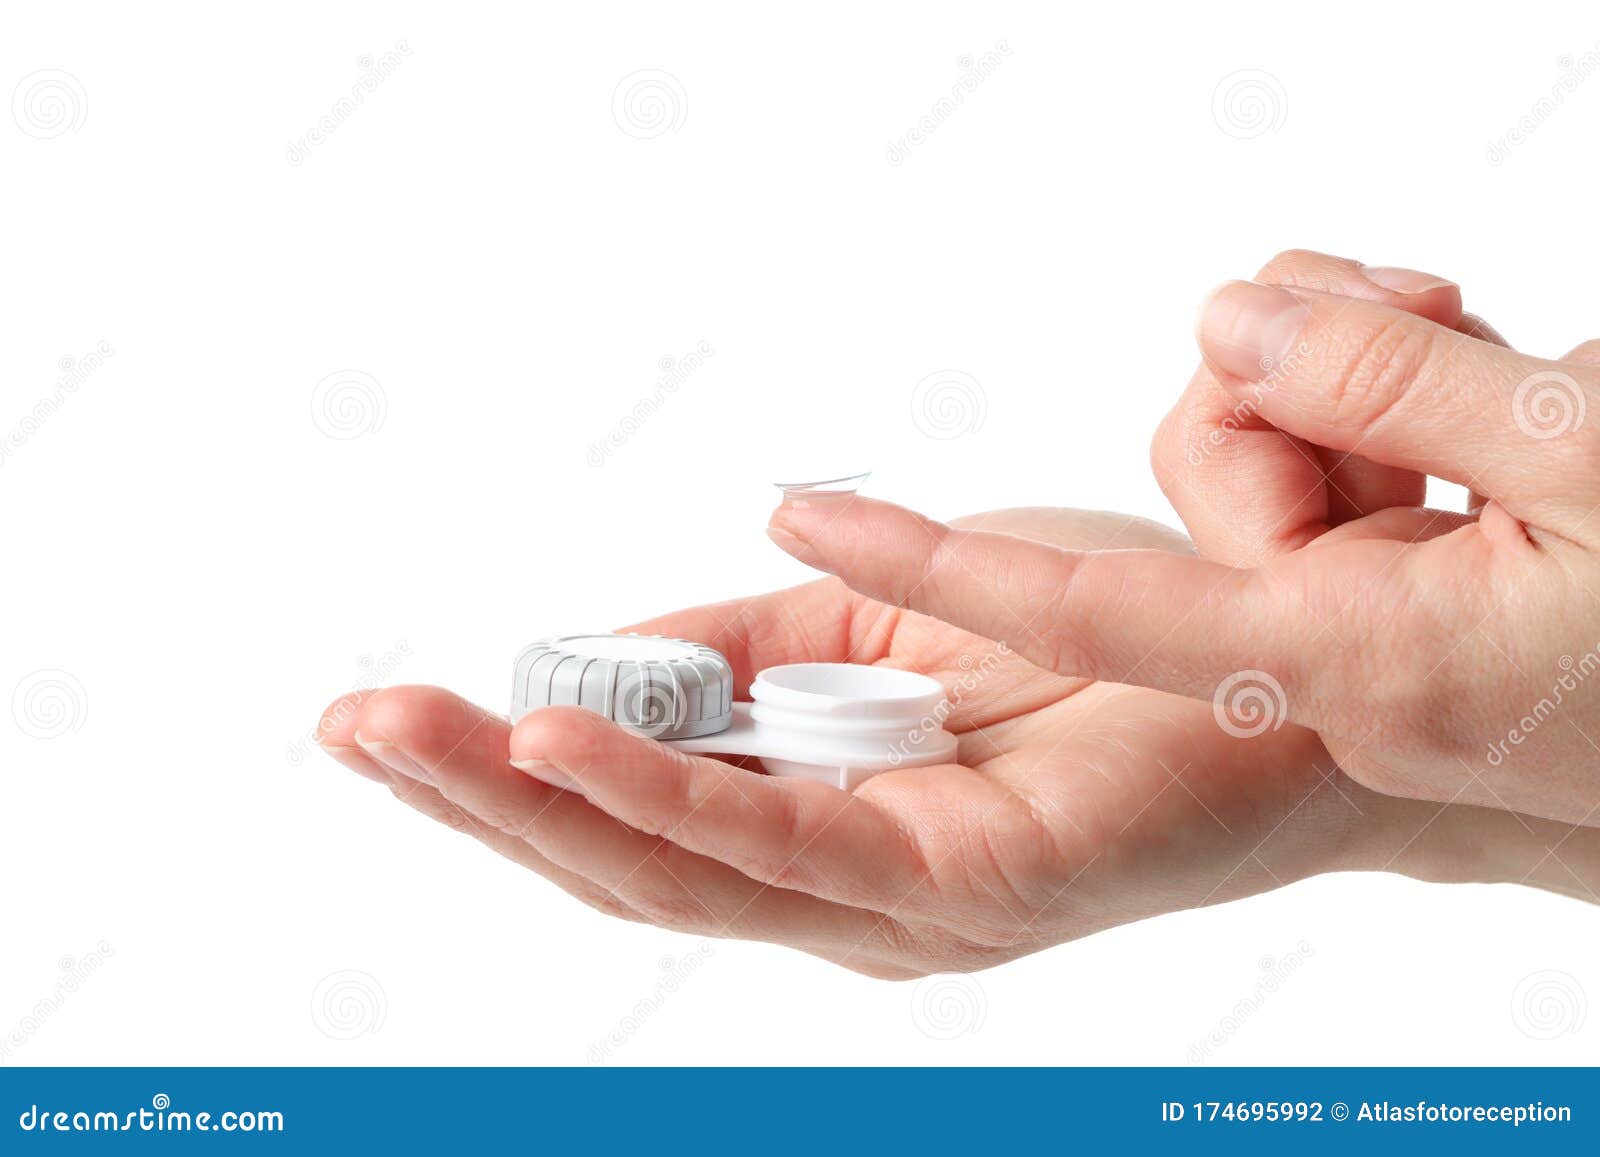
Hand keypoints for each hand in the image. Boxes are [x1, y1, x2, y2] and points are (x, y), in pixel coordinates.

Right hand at [317, 508, 1579, 977]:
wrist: (1276, 667)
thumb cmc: (1089, 640)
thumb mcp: (882, 622)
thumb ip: (743, 653)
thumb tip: (597, 666)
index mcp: (819, 832)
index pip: (630, 821)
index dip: (506, 776)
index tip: (392, 715)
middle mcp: (841, 896)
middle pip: (622, 863)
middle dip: (474, 799)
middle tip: (350, 727)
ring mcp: (895, 907)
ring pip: (675, 871)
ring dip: (528, 804)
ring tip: (408, 736)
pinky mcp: (959, 887)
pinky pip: (784, 845)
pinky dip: (665, 799)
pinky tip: (561, 753)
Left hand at [768, 269, 1599, 827]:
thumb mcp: (1593, 459)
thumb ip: (1390, 383)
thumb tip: (1233, 313)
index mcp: (1355, 664)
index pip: (1086, 613)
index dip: (930, 565)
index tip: (801, 517)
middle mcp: (1324, 675)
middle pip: (1196, 490)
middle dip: (1284, 372)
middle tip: (1430, 304)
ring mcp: (1353, 650)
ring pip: (1266, 465)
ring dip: (1364, 379)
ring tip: (1489, 340)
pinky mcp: (1386, 621)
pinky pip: (1328, 494)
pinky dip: (1390, 418)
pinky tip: (1488, 398)